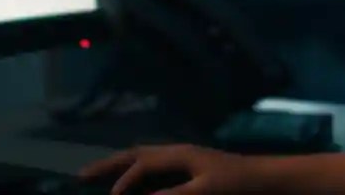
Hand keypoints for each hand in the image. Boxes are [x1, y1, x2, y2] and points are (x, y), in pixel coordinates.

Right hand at [80, 144, 281, 194]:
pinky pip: (156, 166)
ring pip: (144, 157)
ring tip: (99, 175)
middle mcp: (177, 153)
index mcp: (179, 154)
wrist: (265, 180)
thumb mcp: (206, 192)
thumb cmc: (237, 184)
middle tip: (80, 175)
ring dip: (121, 166)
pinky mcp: (190, 170)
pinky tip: (132, 183)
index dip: (123, 183)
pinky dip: (138, 172)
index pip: (141, 165)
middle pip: (135, 154)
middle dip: (108, 165)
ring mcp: (184, 160)